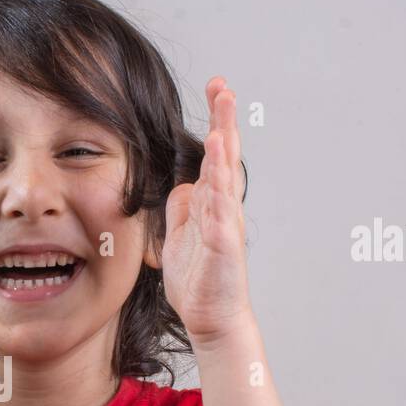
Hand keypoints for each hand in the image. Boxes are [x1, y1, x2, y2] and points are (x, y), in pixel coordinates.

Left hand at [160, 76, 253, 343]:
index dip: (216, 121)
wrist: (210, 318)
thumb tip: (185, 184)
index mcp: (212, 203)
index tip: (216, 87)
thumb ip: (182, 209)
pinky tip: (213, 183)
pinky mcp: (223, 252)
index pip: (214, 154)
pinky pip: (220, 222)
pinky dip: (218, 201)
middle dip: (225, 123)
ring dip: (222, 156)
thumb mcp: (179, 236)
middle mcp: (223, 210)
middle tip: (223, 88)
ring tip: (219, 126)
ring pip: (224, 185)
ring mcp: (225, 229)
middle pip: (225, 158)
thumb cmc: (198, 280)